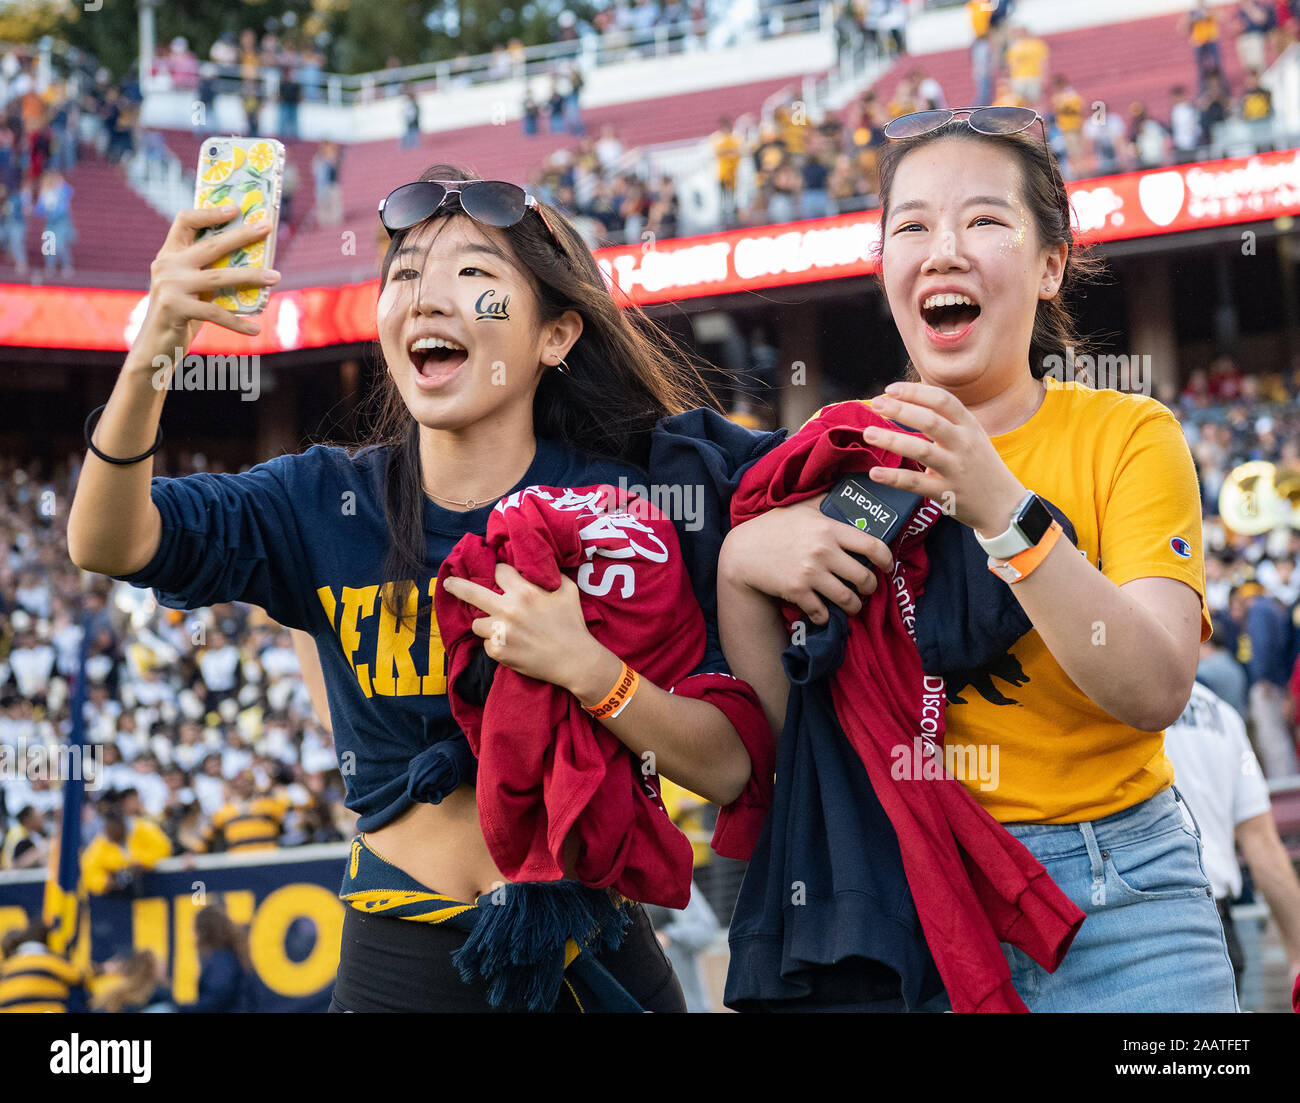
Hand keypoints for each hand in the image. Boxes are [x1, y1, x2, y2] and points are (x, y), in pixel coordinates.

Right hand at [134, 206, 280, 359]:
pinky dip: (238, 322)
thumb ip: (209, 273)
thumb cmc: (180, 316)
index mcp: (170, 255)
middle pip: (211, 244)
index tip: (235, 208)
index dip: (210, 212)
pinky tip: (255, 329)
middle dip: (243, 235)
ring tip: (276, 277)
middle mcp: (167, 265)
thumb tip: (255, 265)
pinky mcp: (175, 308)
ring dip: (251, 276)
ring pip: (219, 276)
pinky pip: (215, 312)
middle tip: (268, 228)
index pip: (185, 221)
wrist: (154, 347)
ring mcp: (169, 286)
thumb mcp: (191, 289)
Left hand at [440, 563, 605, 693]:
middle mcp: (508, 610)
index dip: (498, 571)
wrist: (574, 660)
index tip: (496, 574)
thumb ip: (550, 575)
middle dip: (456, 585)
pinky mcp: (499, 652)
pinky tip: (510, 645)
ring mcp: (501, 633)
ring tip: (499, 627)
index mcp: (524, 592)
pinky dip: (495, 644)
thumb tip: (537, 566)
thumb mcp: (567, 591)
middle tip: (447, 583)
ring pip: (476, 623)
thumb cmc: (573, 623)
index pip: (498, 571)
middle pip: (471, 592)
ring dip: (486, 623)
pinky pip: (486, 644)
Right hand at [719, 492, 893, 625]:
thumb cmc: (774, 527)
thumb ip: (825, 499)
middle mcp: (823, 551)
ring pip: (847, 599)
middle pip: (864, 577)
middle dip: (871, 587)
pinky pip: (823, 612)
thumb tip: (847, 487)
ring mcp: (810, 573)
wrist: (743, 552)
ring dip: (854, 606)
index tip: (887, 566)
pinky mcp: (797, 591)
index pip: (872, 545)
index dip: (886, 559)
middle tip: (867, 587)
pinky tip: (825, 613)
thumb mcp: (801, 507)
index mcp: (829, 529)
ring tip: (852, 605)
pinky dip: (827, 617)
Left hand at [863, 381, 1027, 536]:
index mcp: (969, 425)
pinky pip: (915, 483)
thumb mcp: (972, 435)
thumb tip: (909, 401)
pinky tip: (875, 473)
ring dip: (892, 440)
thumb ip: (946, 420)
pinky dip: (893, 477)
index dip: (915, 391)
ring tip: (869, 433)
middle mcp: (964, 444)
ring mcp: (955, 468)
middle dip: (900, 409)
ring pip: (921, 450)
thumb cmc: (980, 465)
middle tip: (876, 404)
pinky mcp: (946, 492)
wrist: (1004, 504)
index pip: (942, 400)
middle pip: (930, 420)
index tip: (891, 389)